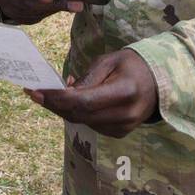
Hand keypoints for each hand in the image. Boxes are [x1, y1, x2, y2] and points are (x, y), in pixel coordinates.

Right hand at [0, 0, 83, 24]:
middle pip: (29, 4)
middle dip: (55, 3)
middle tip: (76, 3)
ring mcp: (7, 9)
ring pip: (34, 13)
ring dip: (57, 8)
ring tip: (77, 4)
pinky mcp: (15, 17)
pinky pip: (34, 17)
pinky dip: (50, 11)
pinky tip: (65, 6)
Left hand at [26, 49, 157, 137]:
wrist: (159, 82)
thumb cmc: (132, 65)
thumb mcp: (110, 61)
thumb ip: (88, 78)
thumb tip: (65, 91)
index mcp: (124, 92)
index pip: (83, 101)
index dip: (57, 98)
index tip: (36, 91)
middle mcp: (124, 115)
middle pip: (79, 115)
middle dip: (54, 104)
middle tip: (34, 93)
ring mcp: (123, 128)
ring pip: (82, 121)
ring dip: (63, 109)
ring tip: (53, 92)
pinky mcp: (119, 133)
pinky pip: (90, 124)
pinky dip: (77, 113)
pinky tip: (72, 100)